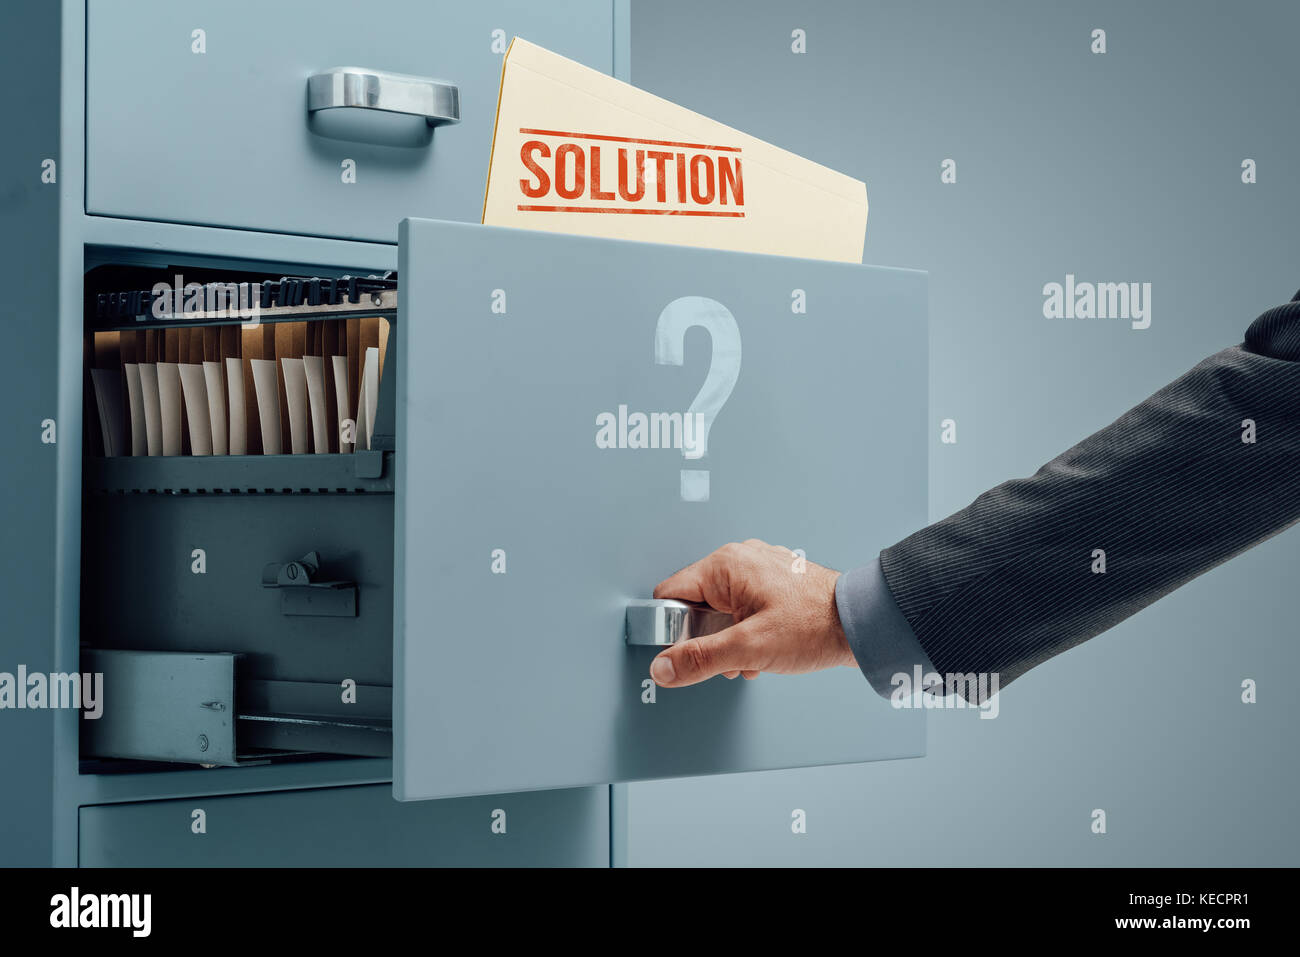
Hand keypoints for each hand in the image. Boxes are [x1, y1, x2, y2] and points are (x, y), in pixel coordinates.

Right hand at [648, 539, 855, 687]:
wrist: (863, 624)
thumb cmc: (815, 625)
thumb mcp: (749, 648)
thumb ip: (700, 659)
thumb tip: (663, 667)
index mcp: (726, 565)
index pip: (670, 595)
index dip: (674, 628)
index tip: (689, 650)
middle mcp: (739, 559)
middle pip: (696, 605)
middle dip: (710, 640)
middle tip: (733, 655)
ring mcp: (758, 569)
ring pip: (721, 612)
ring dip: (731, 641)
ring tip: (756, 655)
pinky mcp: (774, 583)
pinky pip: (743, 610)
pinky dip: (749, 633)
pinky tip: (768, 649)